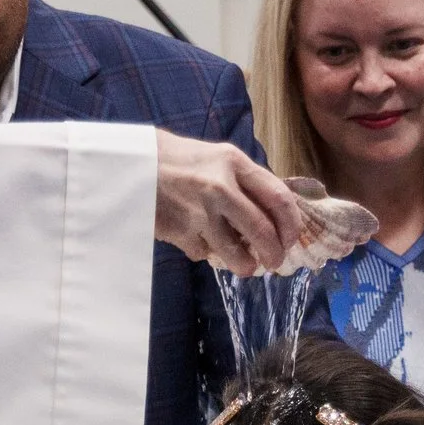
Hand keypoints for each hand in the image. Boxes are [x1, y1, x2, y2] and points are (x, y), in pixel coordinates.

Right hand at [154, 134, 305, 274]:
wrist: (132, 165)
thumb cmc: (180, 161)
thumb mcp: (218, 158)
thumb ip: (246, 182)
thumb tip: (276, 215)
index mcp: (234, 163)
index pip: (279, 198)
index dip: (291, 225)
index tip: (291, 239)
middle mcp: (220, 187)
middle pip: (263, 232)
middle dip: (275, 254)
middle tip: (274, 262)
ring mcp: (199, 212)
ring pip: (237, 254)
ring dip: (247, 266)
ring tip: (247, 266)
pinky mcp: (180, 232)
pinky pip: (205, 253)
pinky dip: (207, 252)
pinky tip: (201, 240)